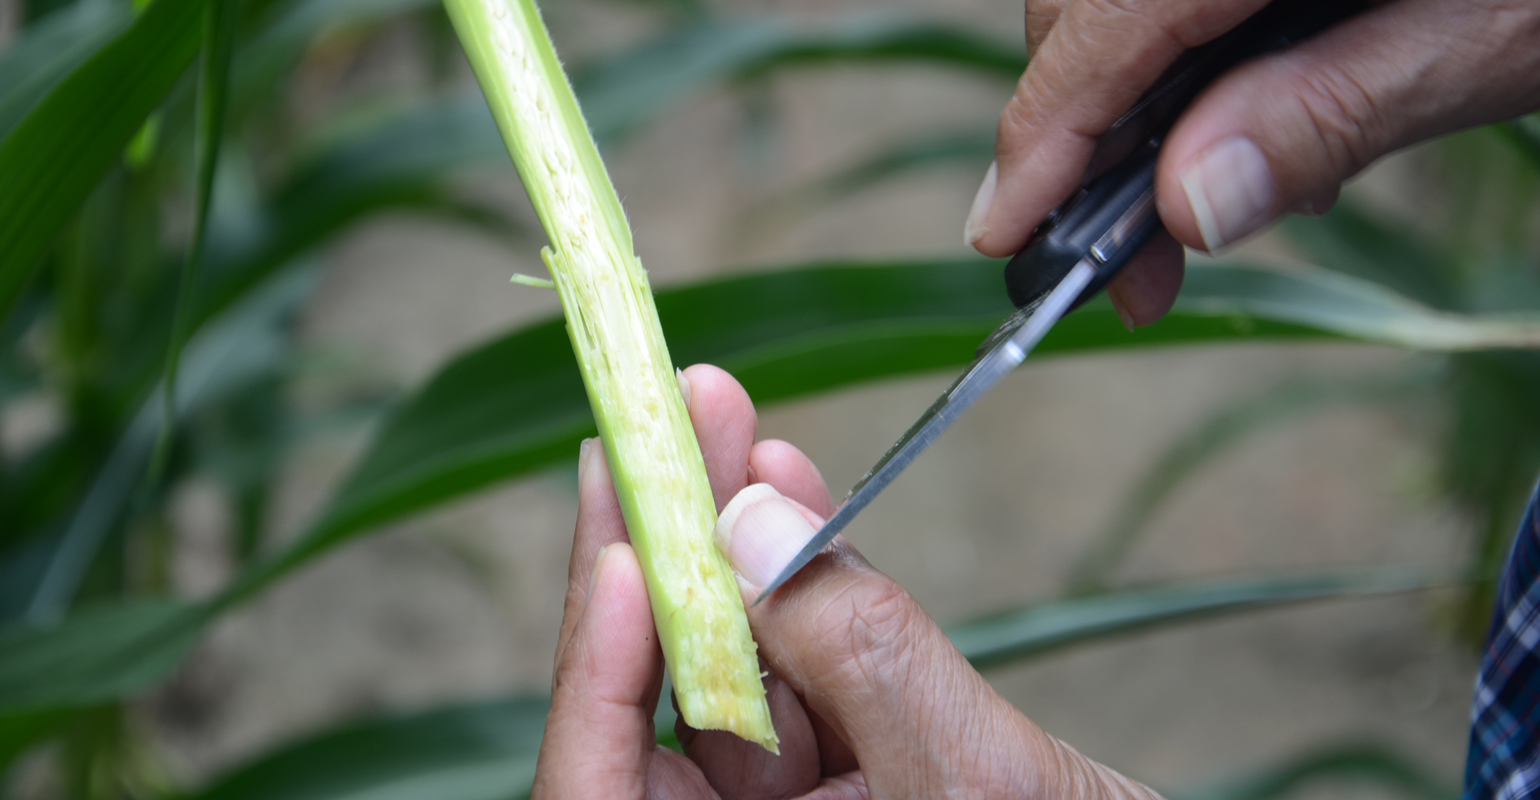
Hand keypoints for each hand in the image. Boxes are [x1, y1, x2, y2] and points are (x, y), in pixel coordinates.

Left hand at [532, 364, 1164, 799]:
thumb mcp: (967, 772)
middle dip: (657, 559)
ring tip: (719, 425)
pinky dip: (793, 569)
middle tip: (647, 441)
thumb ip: (860, 651)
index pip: (606, 787)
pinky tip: (780, 482)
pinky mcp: (841, 761)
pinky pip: (795, 656)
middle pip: (655, 702)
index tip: (624, 554)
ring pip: (726, 660)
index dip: (598, 673)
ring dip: (721, 538)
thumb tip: (753, 522)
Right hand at [966, 0, 1539, 326]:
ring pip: (1120, 0)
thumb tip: (1190, 206)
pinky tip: (1235, 122)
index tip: (1005, 235)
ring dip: (1133, 108)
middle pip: (1089, 4)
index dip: (1046, 134)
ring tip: (1190, 207)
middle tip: (1133, 268)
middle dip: (1088, 137)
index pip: (1111, 21)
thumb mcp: (1492, 35)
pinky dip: (1182, 62)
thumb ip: (1332, 110)